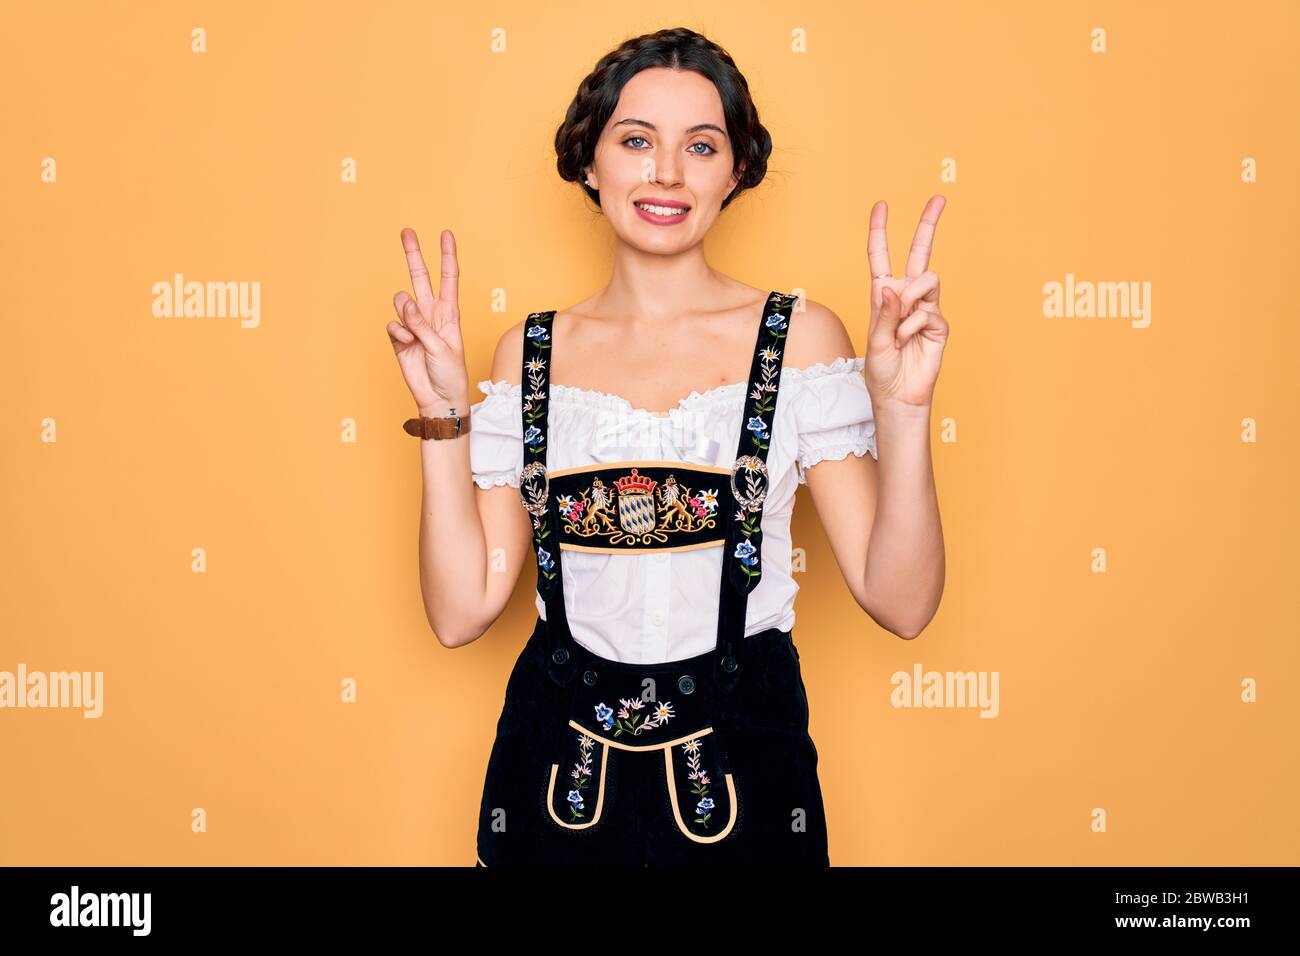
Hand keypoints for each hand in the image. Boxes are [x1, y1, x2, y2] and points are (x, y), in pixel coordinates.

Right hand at [387, 228, 469, 415]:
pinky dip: (398, 332)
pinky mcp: (399, 337)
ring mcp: (414, 325)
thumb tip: (405, 303)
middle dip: (414, 255)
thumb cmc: (450, 374)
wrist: (438, 398)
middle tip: (407, 232)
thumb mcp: (442, 347)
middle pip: (421, 277)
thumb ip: (422, 324)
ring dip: (405, 312)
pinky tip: (406, 343)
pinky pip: (392, 324)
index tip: (446, 234)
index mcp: (449, 313)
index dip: (447, 255)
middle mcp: (431, 314)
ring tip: (414, 331)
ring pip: (401, 300)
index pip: (448, 278)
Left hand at [864, 195, 948, 409]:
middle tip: (939, 198)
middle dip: (928, 225)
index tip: (882, 205)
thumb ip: (884, 313)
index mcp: (882, 296)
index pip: (880, 257)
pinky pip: (928, 311)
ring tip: (900, 331)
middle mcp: (905, 297)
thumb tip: (893, 285)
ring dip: (909, 303)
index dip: (880, 231)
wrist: (899, 395)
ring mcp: (925, 308)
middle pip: (919, 254)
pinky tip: (909, 342)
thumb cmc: (881, 370)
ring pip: (926, 280)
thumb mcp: (874, 341)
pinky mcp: (939, 323)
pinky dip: (913, 327)